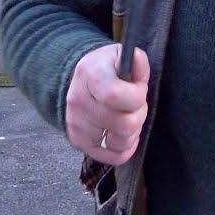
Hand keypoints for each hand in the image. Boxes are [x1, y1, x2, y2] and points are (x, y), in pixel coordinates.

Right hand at [66, 44, 149, 164]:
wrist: (81, 80)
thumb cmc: (109, 69)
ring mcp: (76, 124)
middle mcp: (78, 100)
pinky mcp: (78, 142)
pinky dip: (124, 147)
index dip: (137, 97)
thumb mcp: (122, 56)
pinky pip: (114, 157)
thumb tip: (138, 63)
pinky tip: (121, 132)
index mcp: (90, 73)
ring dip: (132, 131)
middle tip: (134, 105)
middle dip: (138, 114)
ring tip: (126, 116)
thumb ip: (137, 61)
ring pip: (120, 143)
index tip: (139, 90)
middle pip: (124, 124)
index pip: (114, 96)